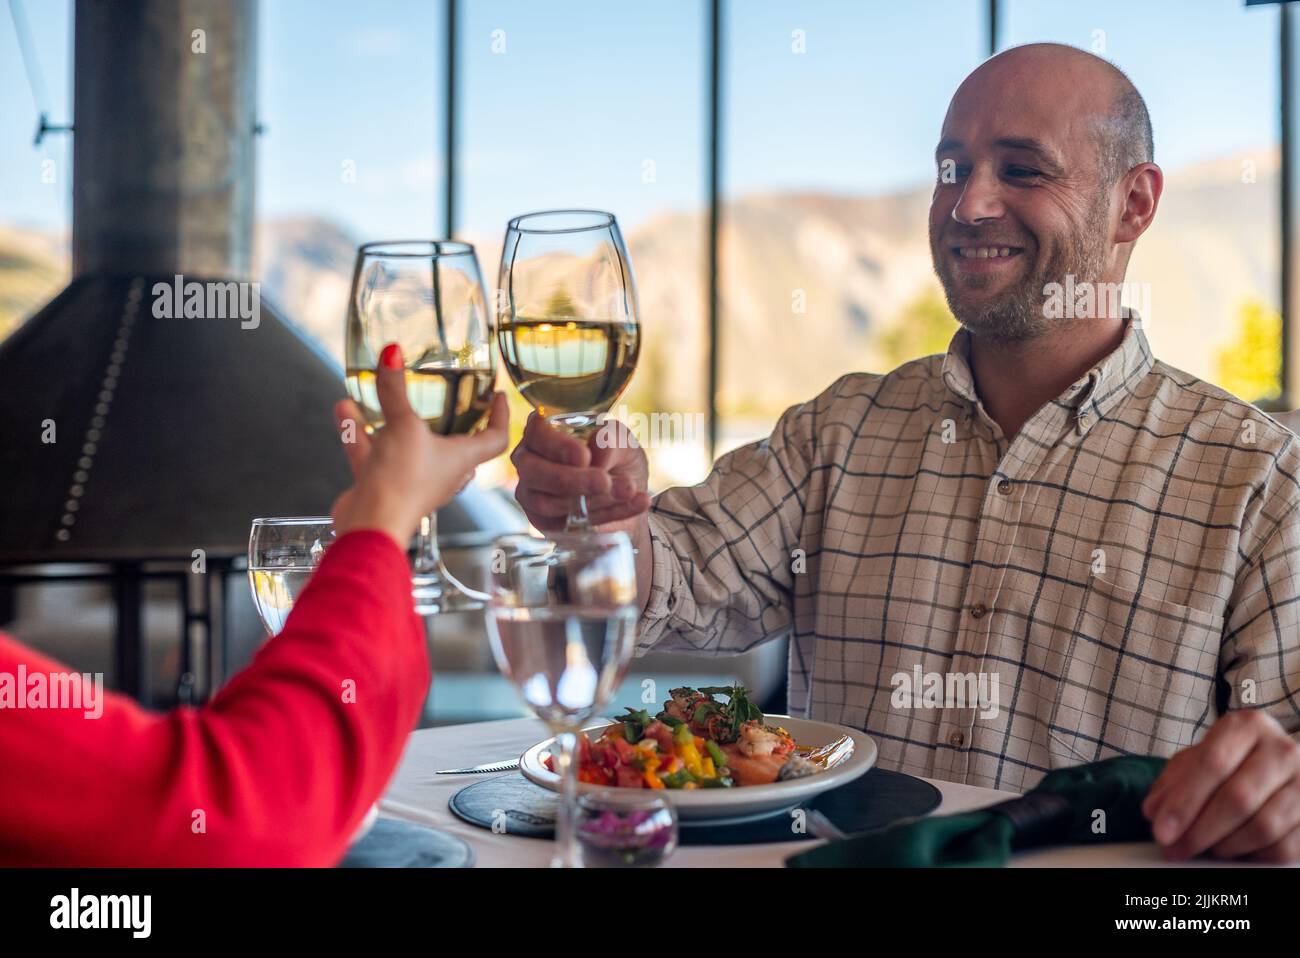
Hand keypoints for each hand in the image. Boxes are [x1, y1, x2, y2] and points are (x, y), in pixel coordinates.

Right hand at [329, 343, 509, 548]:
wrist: (370, 526)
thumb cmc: (401, 482)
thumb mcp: (402, 426)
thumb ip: (394, 389)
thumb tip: (392, 352)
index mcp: (461, 459)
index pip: (494, 438)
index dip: (500, 416)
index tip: (498, 396)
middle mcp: (441, 472)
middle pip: (456, 446)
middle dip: (454, 423)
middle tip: (452, 399)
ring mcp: (412, 482)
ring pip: (406, 446)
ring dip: (393, 421)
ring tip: (382, 393)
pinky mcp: (383, 487)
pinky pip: (374, 454)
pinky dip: (360, 432)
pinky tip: (344, 409)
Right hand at [510, 412, 651, 534]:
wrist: (628, 491)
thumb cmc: (617, 455)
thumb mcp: (622, 440)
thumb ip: (610, 440)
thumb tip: (598, 456)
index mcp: (544, 431)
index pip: (536, 433)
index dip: (557, 446)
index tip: (584, 456)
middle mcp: (530, 460)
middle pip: (532, 471)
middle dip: (571, 479)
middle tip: (604, 482)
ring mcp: (532, 493)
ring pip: (546, 502)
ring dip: (591, 499)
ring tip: (627, 489)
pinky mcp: (544, 521)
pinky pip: (563, 525)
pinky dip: (604, 514)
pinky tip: (634, 503)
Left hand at [1141, 709, 1299, 862]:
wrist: (1279, 763)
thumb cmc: (1234, 760)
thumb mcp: (1199, 758)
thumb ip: (1174, 781)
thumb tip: (1154, 812)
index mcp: (1247, 726)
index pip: (1212, 763)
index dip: (1184, 801)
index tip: (1161, 829)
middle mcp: (1282, 750)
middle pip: (1238, 798)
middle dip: (1199, 830)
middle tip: (1175, 848)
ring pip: (1262, 826)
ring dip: (1225, 846)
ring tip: (1202, 848)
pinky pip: (1283, 848)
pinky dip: (1252, 856)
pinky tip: (1233, 851)